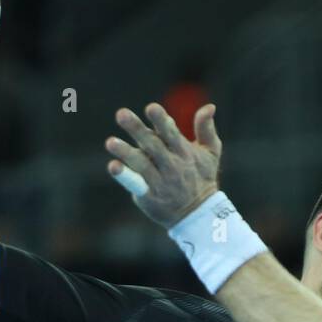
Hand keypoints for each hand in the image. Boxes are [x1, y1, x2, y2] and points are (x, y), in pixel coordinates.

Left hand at [106, 102, 221, 228]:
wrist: (199, 214)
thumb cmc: (202, 178)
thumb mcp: (211, 153)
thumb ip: (206, 129)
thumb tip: (209, 106)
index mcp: (183, 151)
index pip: (171, 133)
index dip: (161, 121)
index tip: (151, 108)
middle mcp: (171, 165)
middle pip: (152, 144)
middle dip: (137, 129)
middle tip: (121, 114)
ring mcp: (159, 181)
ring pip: (141, 164)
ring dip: (125, 152)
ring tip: (111, 142)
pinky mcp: (149, 195)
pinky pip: (136, 184)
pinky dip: (125, 176)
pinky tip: (113, 167)